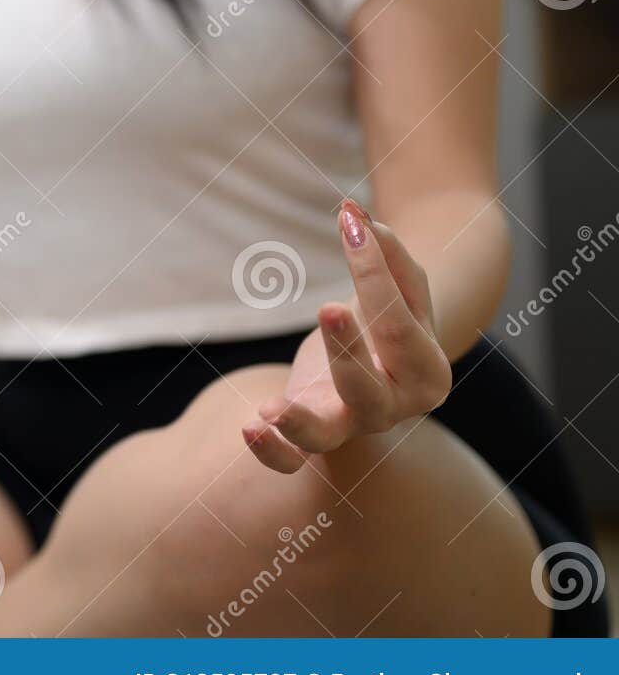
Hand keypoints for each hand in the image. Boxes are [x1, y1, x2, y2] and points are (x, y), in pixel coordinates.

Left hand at [242, 200, 451, 472]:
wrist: (390, 357)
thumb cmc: (397, 312)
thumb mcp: (403, 281)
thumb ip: (385, 250)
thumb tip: (356, 216)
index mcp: (426, 371)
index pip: (397, 322)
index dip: (373, 272)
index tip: (349, 224)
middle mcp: (393, 408)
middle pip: (368, 386)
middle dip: (347, 347)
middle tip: (329, 308)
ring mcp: (349, 425)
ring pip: (324, 438)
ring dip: (297, 423)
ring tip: (269, 410)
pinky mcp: (313, 431)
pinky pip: (291, 459)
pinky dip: (271, 450)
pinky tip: (248, 426)